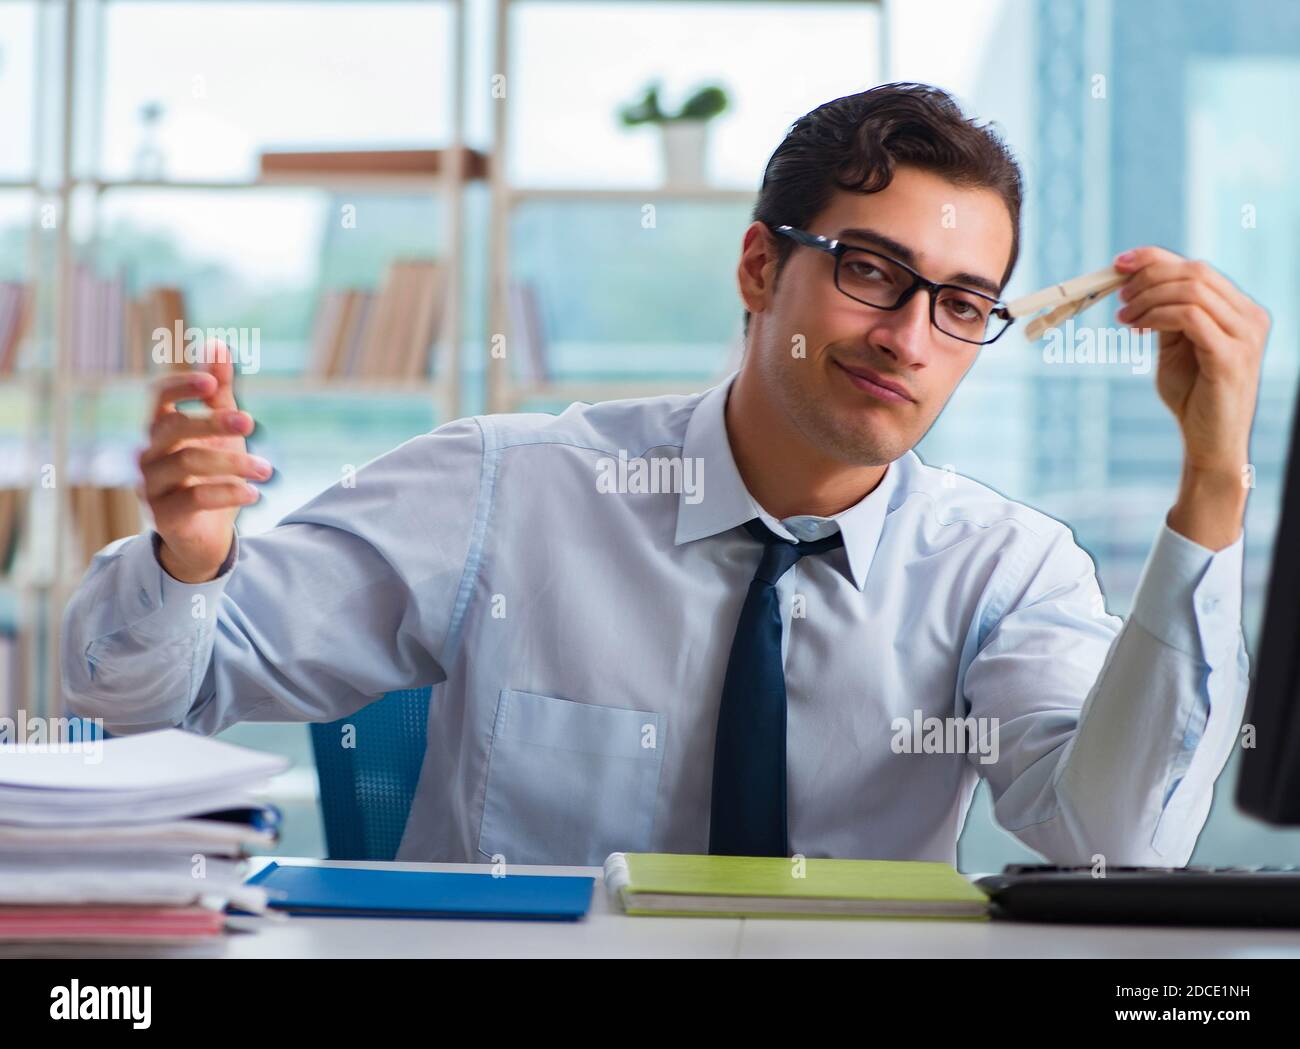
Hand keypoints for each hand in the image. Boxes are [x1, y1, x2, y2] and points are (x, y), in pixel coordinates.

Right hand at [137, 343, 271, 581]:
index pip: (158, 397)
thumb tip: (217, 343)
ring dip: (233, 463)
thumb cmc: (210, 474)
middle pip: (173, 428)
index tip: (210, 382)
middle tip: (252, 423)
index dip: (181, 386)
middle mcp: (148, 453)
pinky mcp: (164, 515)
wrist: (205, 534)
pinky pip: (194, 498)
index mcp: (160, 429)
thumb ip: (218, 392)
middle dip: (213, 422)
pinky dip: (228, 493)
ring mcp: (151, 485)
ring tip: (268, 470)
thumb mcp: (219, 431)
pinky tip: (255, 493)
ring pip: (187, 463)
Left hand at [1113, 246, 1269, 548]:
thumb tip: (1137, 284)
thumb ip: (1166, 315)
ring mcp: (1245, 335)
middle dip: (1149, 276)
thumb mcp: (1175, 347)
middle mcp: (1250, 317)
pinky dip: (1157, 315)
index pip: (1198, 268)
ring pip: (1192, 289)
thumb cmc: (1193, 396)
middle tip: (1118, 294)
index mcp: (1239, 310)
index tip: (1119, 264)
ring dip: (1148, 297)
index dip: (1156, 258)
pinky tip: (1137, 327)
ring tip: (1124, 317)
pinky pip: (1190, 317)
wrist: (1209, 441)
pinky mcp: (1230, 356)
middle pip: (1195, 271)